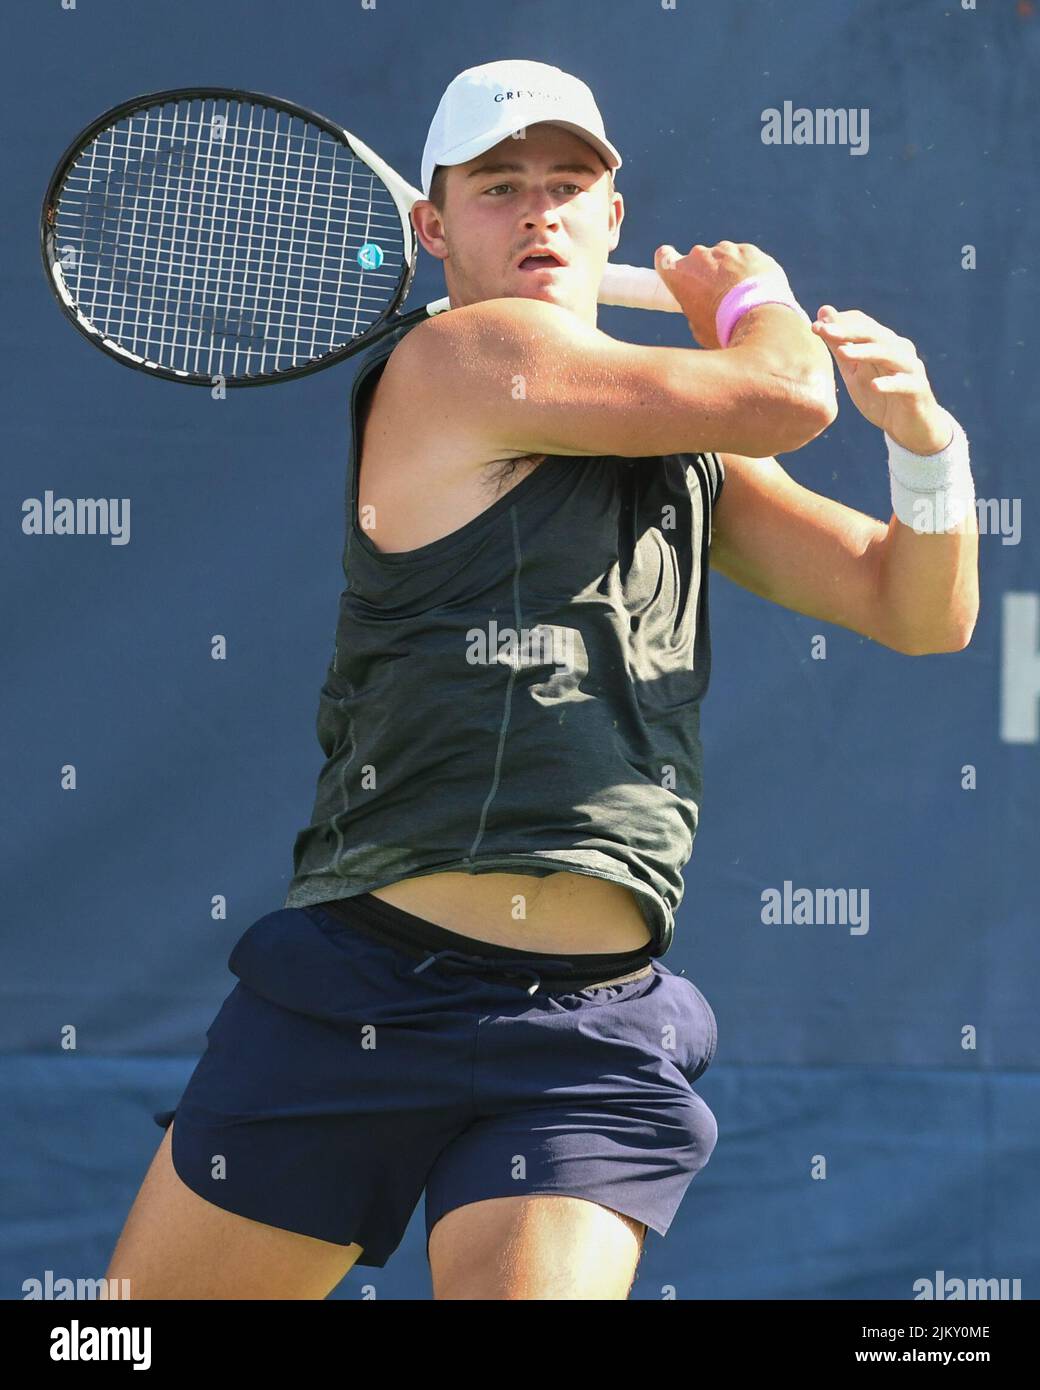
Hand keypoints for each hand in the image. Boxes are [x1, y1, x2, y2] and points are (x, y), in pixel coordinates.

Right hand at [655, 241, 787, 348]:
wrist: (759, 319)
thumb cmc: (723, 329)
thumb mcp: (698, 328)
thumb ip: (695, 308)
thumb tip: (703, 306)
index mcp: (679, 274)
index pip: (664, 257)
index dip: (670, 264)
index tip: (678, 273)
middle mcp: (700, 255)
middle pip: (699, 260)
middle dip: (706, 273)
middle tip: (717, 297)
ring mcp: (727, 250)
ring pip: (725, 258)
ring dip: (729, 271)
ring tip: (742, 297)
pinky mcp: (751, 251)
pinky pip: (746, 258)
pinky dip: (750, 270)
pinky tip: (757, 290)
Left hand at [811, 306, 953, 453]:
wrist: (911, 427)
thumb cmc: (880, 396)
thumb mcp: (854, 372)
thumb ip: (839, 347)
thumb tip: (821, 315)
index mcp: (884, 342)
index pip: (862, 323)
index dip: (839, 322)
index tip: (814, 325)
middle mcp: (899, 349)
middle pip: (874, 334)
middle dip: (848, 331)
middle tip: (825, 330)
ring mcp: (910, 368)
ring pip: (888, 354)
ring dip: (865, 352)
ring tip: (842, 353)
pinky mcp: (918, 389)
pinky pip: (904, 384)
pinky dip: (890, 384)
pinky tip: (875, 386)